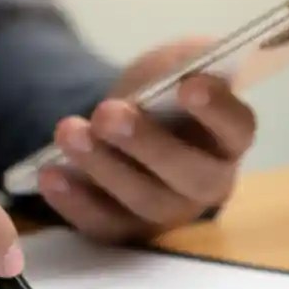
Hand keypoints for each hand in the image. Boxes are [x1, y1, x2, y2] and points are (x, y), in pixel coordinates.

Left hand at [40, 38, 256, 241]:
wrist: (126, 120)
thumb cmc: (162, 90)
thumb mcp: (179, 62)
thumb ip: (193, 60)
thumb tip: (195, 66)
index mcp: (229, 138)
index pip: (237, 128)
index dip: (217, 110)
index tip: (189, 85)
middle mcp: (208, 183)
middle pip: (189, 175)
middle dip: (147, 144)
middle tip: (108, 113)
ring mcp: (168, 212)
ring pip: (144, 201)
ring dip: (104, 167)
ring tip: (69, 132)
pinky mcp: (127, 229)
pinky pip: (104, 224)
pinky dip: (75, 202)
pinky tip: (50, 174)